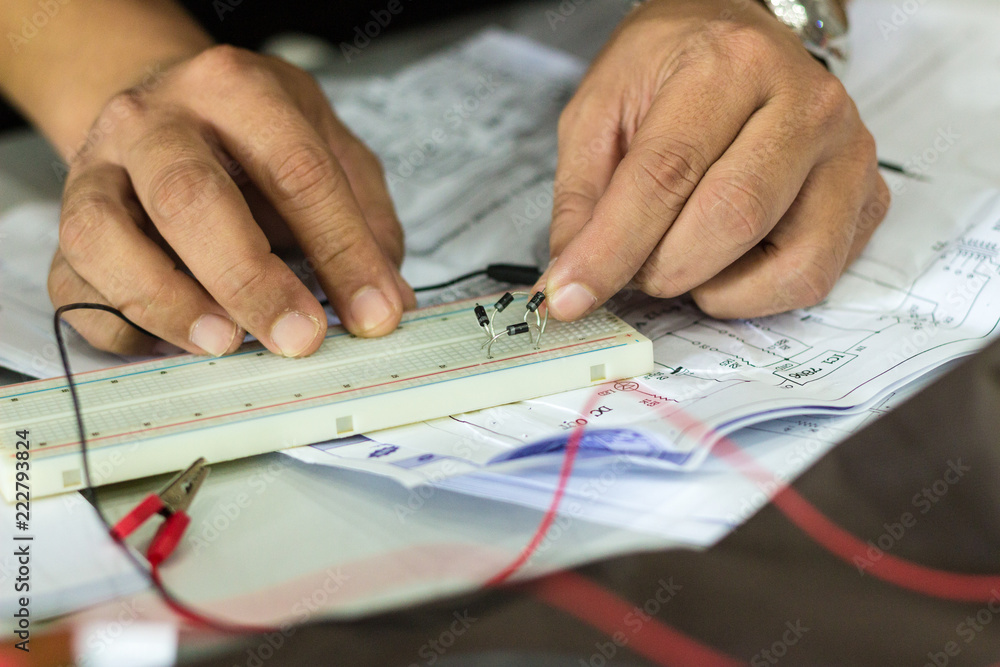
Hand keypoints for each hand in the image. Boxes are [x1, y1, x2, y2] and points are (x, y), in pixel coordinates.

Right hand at [49, 45, 413, 356]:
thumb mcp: (328, 148)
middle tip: (300, 338)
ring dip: (170, 304)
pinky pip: (76, 285)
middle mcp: (155, 121)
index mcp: (236, 90)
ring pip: (105, 238)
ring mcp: (99, 169)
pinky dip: (124, 326)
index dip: (342, 250)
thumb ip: (365, 221)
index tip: (375, 314)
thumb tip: (388, 304)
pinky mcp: (72, 221)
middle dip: (252, 280)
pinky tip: (177, 344)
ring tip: (227, 343)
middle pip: (191, 198)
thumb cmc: (253, 135)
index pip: (296, 170)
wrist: (168, 106)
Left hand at [540, 0, 888, 320]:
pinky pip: (817, 276)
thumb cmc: (672, 69)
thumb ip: (583, 196)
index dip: (611, 248)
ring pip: (791, 264)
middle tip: (635, 266)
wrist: (740, 35)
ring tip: (684, 259)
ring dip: (717, 287)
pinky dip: (759, 292)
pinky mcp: (868, 195)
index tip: (570, 294)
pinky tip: (729, 258)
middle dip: (664, 268)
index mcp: (729, 64)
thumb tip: (573, 277)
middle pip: (731, 219)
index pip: (665, 175)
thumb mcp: (601, 109)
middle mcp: (804, 103)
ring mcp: (847, 152)